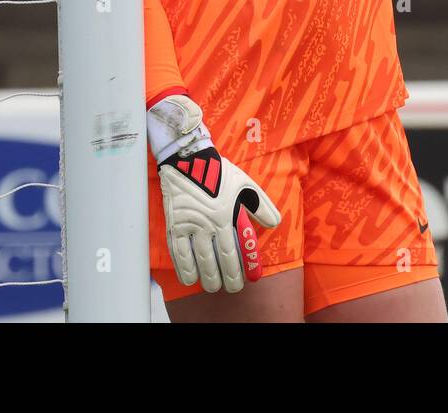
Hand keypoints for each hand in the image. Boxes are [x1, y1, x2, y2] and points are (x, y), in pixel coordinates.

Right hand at [147, 93, 281, 292]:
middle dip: (224, 278)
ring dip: (206, 277)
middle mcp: (207, 225)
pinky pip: (177, 252)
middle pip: (215, 261)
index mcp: (225, 216)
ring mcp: (189, 226)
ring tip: (211, 286)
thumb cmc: (219, 172)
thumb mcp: (245, 184)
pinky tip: (189, 279)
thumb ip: (260, 205)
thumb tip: (274, 224)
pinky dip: (183, 268)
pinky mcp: (174, 224)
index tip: (244, 282)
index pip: (233, 253)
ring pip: (198, 260)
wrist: (188, 159)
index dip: (239, 271)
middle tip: (229, 288)